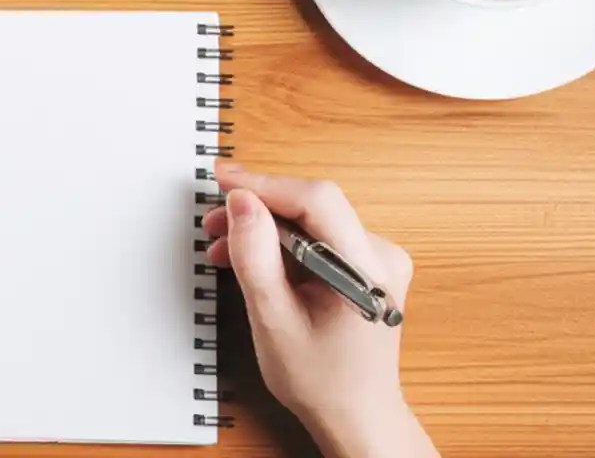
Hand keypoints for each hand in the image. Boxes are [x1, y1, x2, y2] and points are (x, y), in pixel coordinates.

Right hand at [203, 163, 436, 457]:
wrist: (355, 414)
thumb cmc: (321, 381)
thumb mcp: (274, 323)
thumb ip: (256, 259)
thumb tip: (242, 202)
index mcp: (367, 271)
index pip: (317, 202)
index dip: (266, 185)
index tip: (223, 179)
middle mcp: (381, 257)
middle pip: (313, 207)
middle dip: (259, 209)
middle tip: (213, 221)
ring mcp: (376, 259)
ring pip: (311, 220)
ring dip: (265, 227)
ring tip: (223, 245)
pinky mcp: (364, 264)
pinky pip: (318, 236)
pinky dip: (281, 243)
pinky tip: (252, 257)